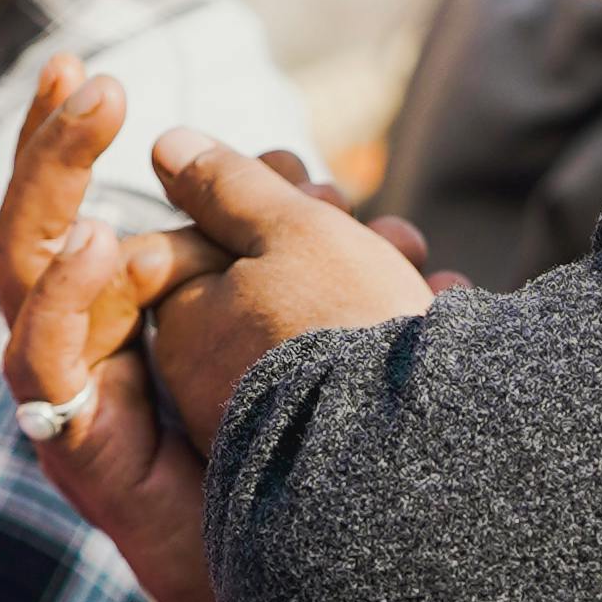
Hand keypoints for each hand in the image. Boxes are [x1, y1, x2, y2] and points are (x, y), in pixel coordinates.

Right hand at [0, 59, 318, 601]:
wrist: (299, 593)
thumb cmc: (314, 479)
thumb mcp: (331, 356)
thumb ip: (350, 304)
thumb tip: (404, 233)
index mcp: (129, 320)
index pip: (79, 205)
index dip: (71, 137)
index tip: (94, 67)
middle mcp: (88, 351)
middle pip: (37, 224)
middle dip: (50, 142)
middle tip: (81, 74)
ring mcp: (71, 399)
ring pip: (22, 275)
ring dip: (48, 192)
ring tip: (90, 126)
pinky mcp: (75, 447)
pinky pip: (44, 362)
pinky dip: (68, 299)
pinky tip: (105, 244)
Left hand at [134, 125, 435, 457]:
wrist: (414, 447)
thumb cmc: (343, 322)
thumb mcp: (288, 227)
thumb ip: (226, 184)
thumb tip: (166, 147)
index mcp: (185, 326)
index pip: (203, 242)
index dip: (257, 199)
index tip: (302, 182)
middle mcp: (211, 385)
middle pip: (260, 280)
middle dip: (316, 233)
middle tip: (356, 209)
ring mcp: (268, 425)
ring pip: (313, 321)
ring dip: (367, 272)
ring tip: (414, 252)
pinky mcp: (325, 454)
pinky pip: (348, 375)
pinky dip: (388, 333)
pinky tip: (436, 301)